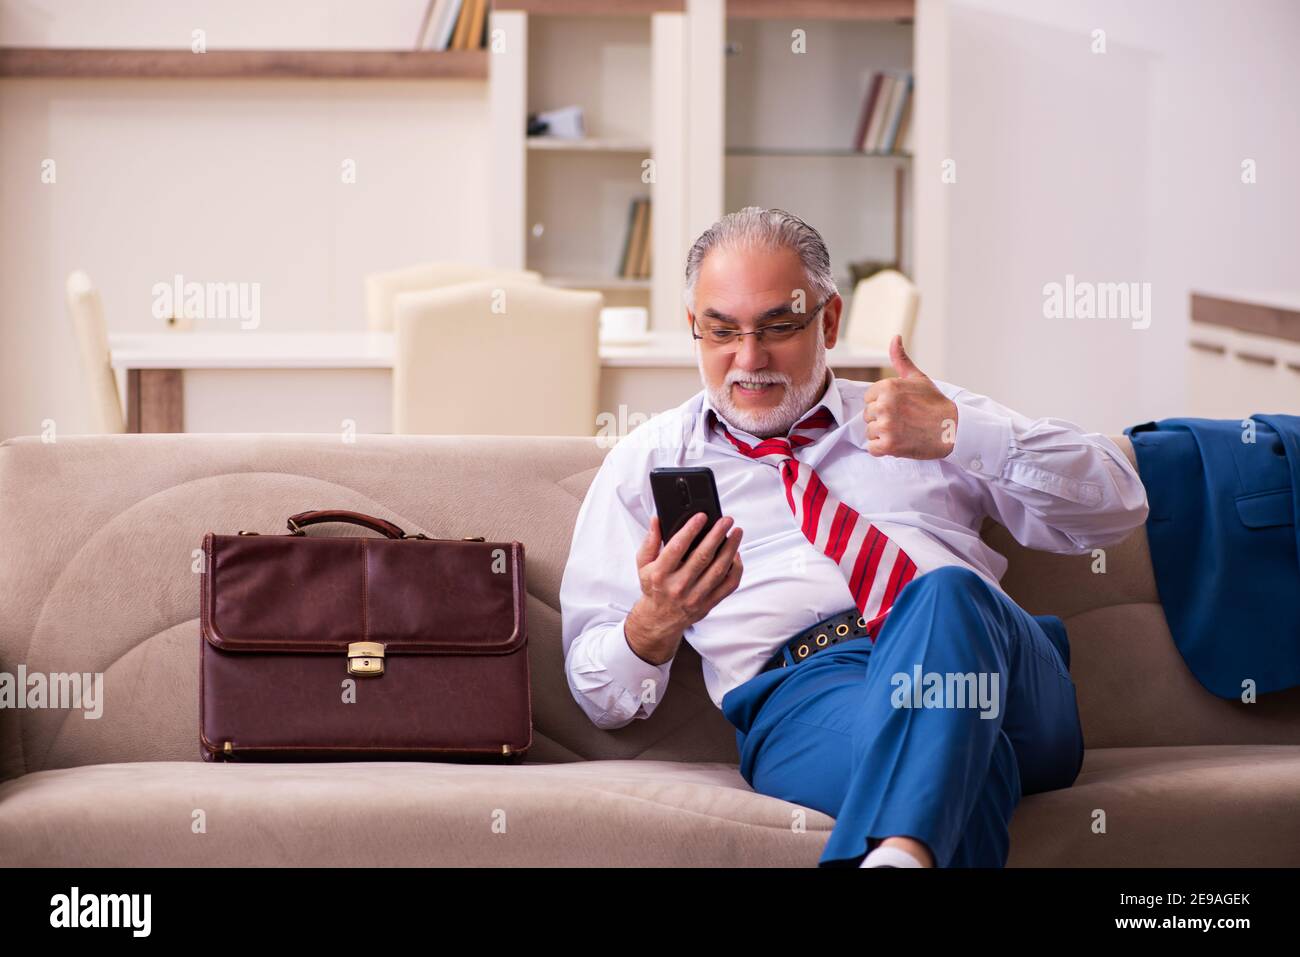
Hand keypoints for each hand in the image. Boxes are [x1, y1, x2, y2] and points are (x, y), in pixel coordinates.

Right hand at [624, 512, 742, 664]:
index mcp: (660, 574)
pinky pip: (728, 585)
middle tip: (726, 520)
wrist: (659, 619)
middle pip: (702, 557)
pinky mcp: (708, 603)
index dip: (690, 530)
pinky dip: (735, 569)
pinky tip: (736, 555)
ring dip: (730, 549)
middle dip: (716, 535)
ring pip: (718, 570)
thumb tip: (656, 520)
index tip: (702, 516)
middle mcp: (678, 586)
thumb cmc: (653, 587)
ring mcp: (695, 597)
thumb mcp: (644, 564)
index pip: (677, 548)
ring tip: (737, 533)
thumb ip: (650, 541)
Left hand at [863, 334, 958, 459]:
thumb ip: (901, 359)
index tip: (900, 408)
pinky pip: (873, 449)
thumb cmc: (936, 404)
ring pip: (870, 432)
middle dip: (882, 419)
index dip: (883, 404)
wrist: (953, 429)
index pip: (869, 398)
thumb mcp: (918, 378)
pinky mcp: (889, 445)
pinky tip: (899, 443)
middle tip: (904, 421)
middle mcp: (884, 405)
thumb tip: (895, 337)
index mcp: (888, 386)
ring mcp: (886, 426)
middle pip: (868, 415)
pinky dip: (883, 449)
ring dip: (883, 435)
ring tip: (903, 431)